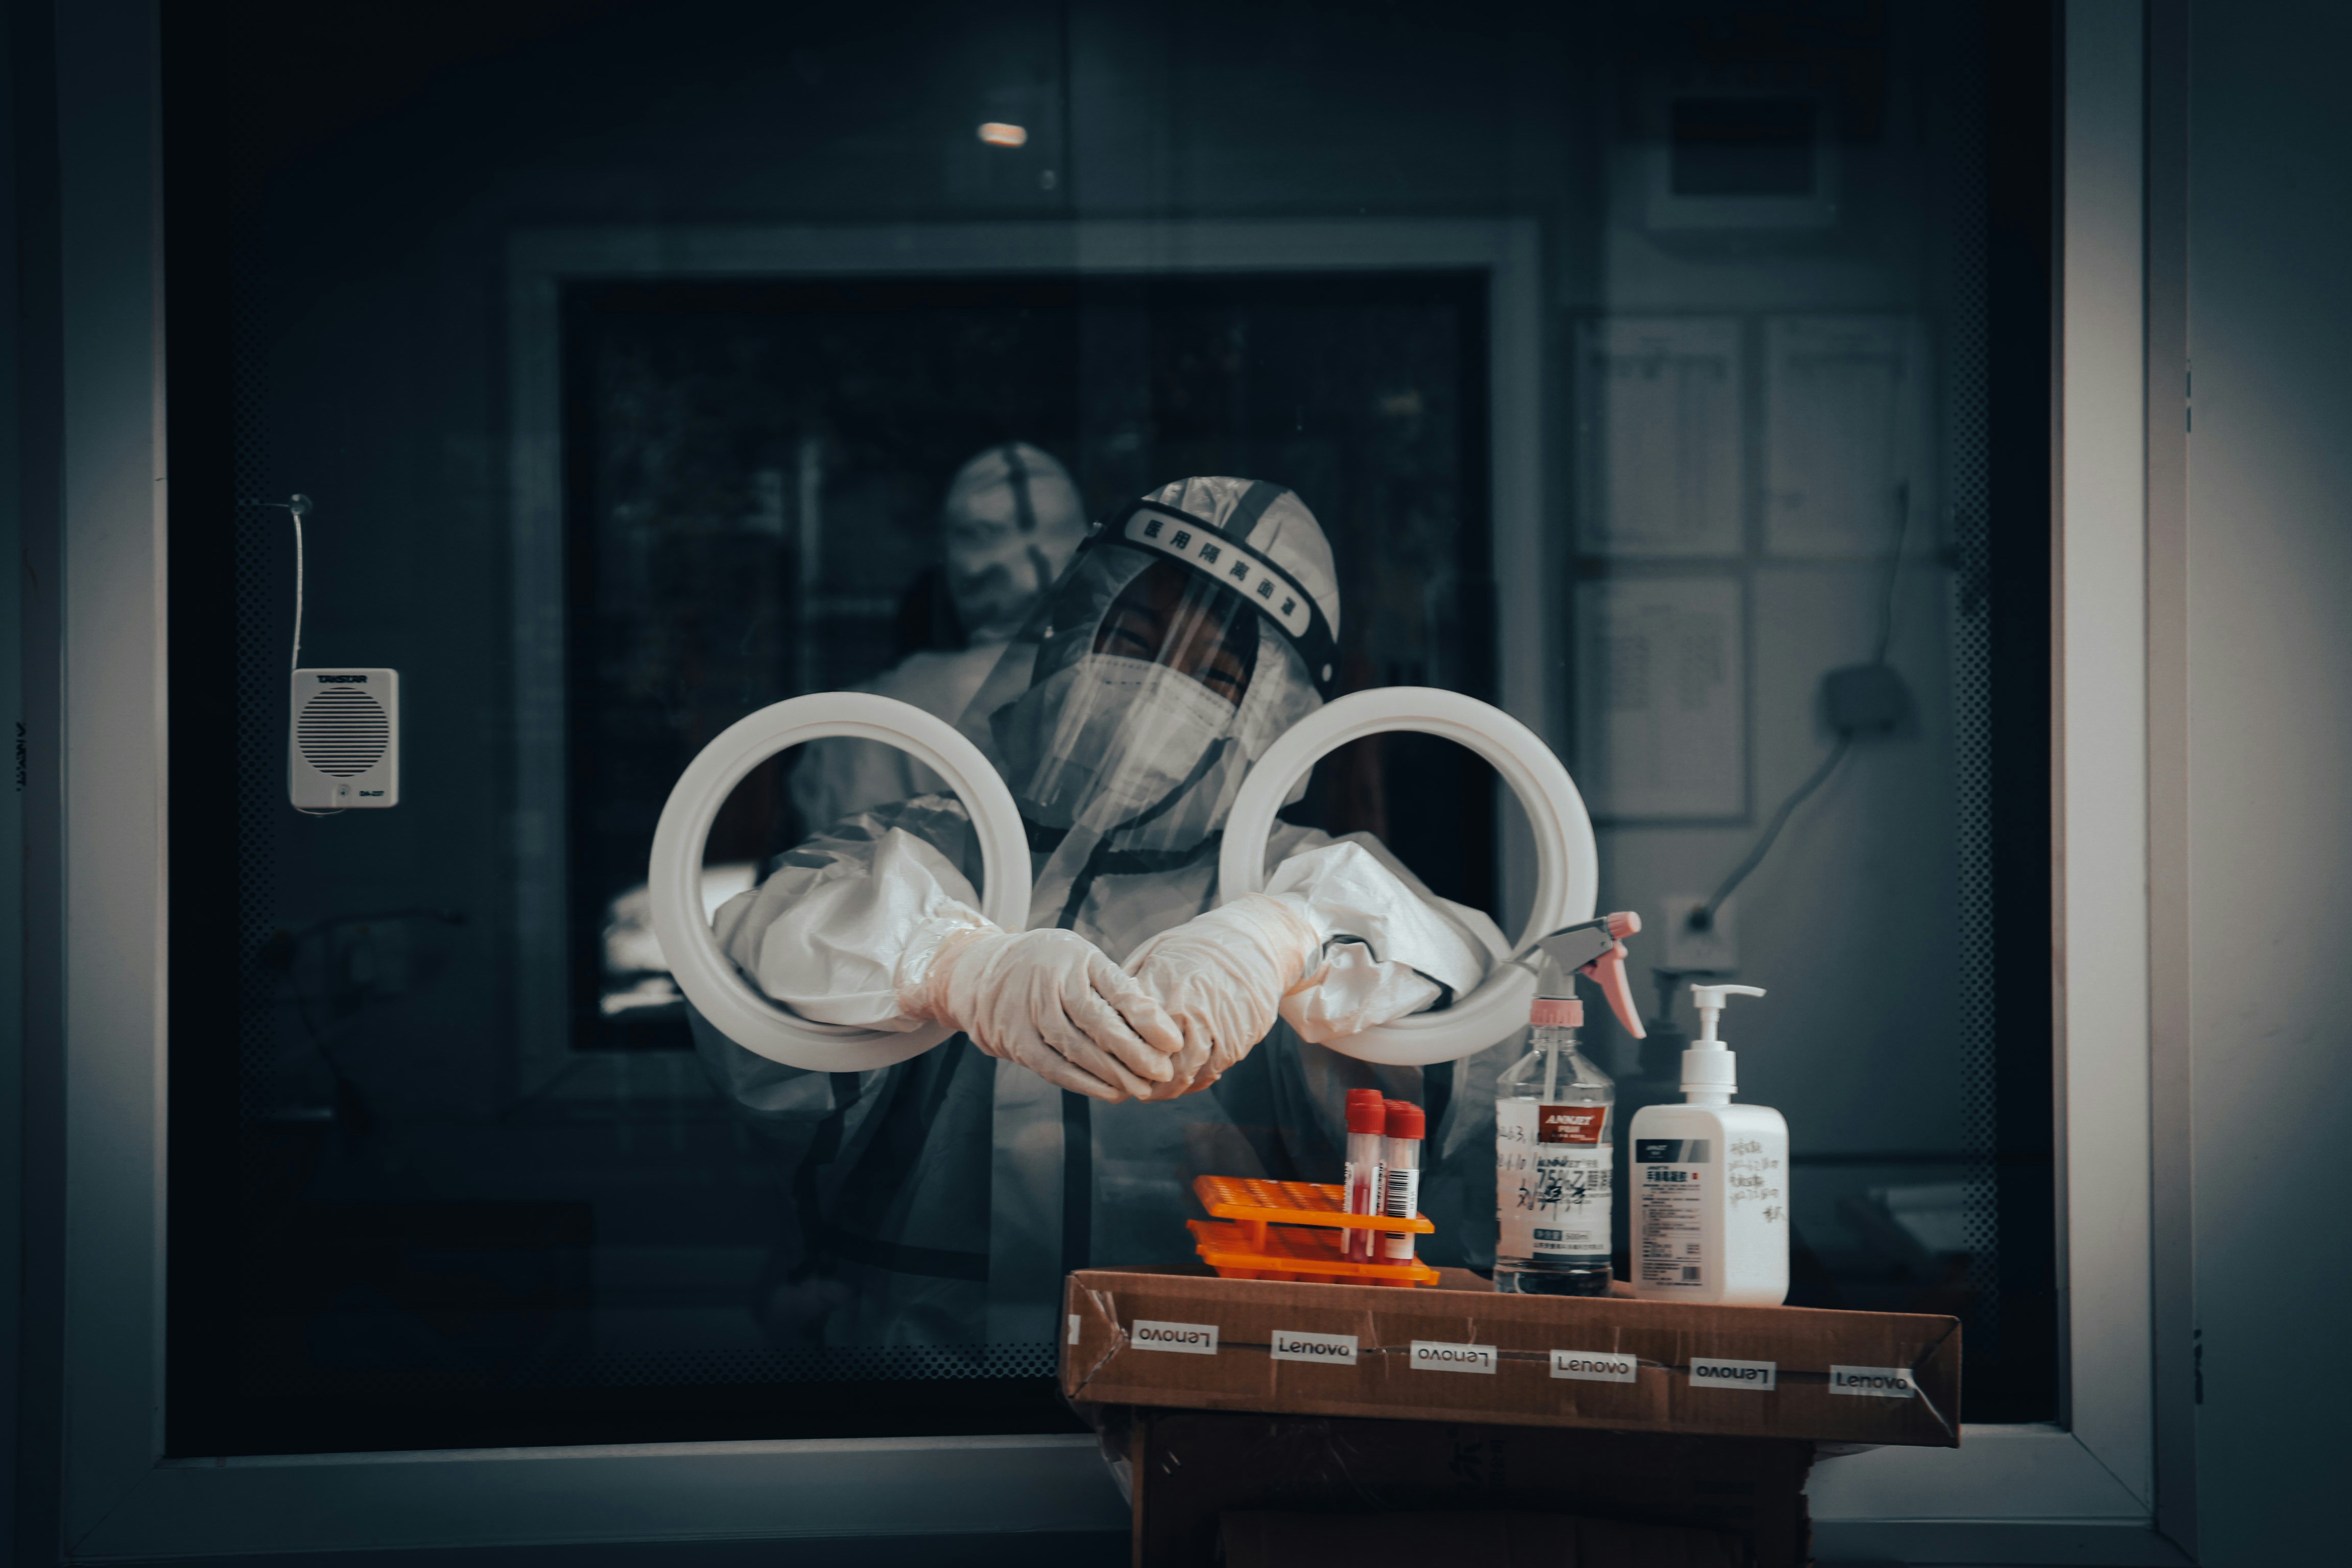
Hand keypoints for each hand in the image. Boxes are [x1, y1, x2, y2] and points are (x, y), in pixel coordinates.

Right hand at [902, 925, 1181, 1100]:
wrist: (980, 971)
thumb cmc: (1049, 965)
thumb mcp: (1082, 959)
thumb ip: (1116, 986)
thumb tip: (1159, 1021)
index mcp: (1074, 959)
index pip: (1117, 992)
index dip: (1147, 1019)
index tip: (1173, 1042)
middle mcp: (1050, 985)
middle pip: (1098, 1025)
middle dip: (1135, 1054)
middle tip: (1163, 1073)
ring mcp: (1029, 1014)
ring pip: (1077, 1050)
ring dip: (1114, 1074)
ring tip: (1143, 1088)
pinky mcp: (1015, 1042)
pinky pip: (1054, 1068)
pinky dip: (1085, 1084)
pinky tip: (1111, 1092)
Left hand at [1122, 894, 1322, 1099]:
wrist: (1255, 941)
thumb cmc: (1197, 946)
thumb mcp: (1156, 950)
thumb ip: (1131, 981)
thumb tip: (1101, 1009)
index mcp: (1160, 983)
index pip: (1130, 1032)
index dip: (1119, 1054)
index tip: (1113, 1065)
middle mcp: (1186, 1005)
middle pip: (1156, 1059)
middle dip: (1142, 1079)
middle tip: (1133, 1088)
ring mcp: (1214, 1023)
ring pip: (1184, 1071)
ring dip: (1169, 1088)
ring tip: (1157, 1091)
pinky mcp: (1237, 1037)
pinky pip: (1212, 1070)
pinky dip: (1197, 1081)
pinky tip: (1188, 1081)